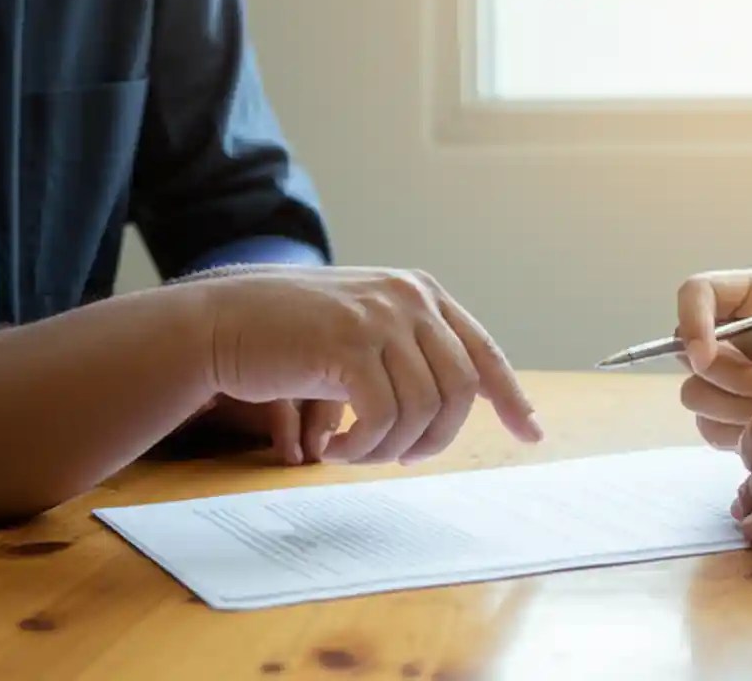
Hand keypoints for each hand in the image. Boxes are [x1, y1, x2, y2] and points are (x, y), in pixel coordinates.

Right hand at [193, 265, 541, 464]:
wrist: (220, 322)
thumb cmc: (290, 338)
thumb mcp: (363, 333)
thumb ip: (410, 353)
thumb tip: (458, 404)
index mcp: (422, 293)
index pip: (482, 351)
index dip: (510, 396)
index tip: (531, 434)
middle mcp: (410, 297)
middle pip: (459, 390)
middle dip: (434, 438)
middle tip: (396, 458)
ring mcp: (382, 316)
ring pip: (423, 409)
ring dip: (389, 448)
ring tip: (354, 453)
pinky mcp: (350, 342)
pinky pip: (383, 417)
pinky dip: (363, 447)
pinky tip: (334, 449)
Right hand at [675, 270, 751, 449]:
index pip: (697, 292)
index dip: (691, 320)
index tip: (707, 355)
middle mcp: (730, 333)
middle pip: (689, 351)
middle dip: (732, 376)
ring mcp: (726, 376)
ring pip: (695, 393)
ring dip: (737, 406)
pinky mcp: (727, 415)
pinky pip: (710, 427)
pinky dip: (741, 432)